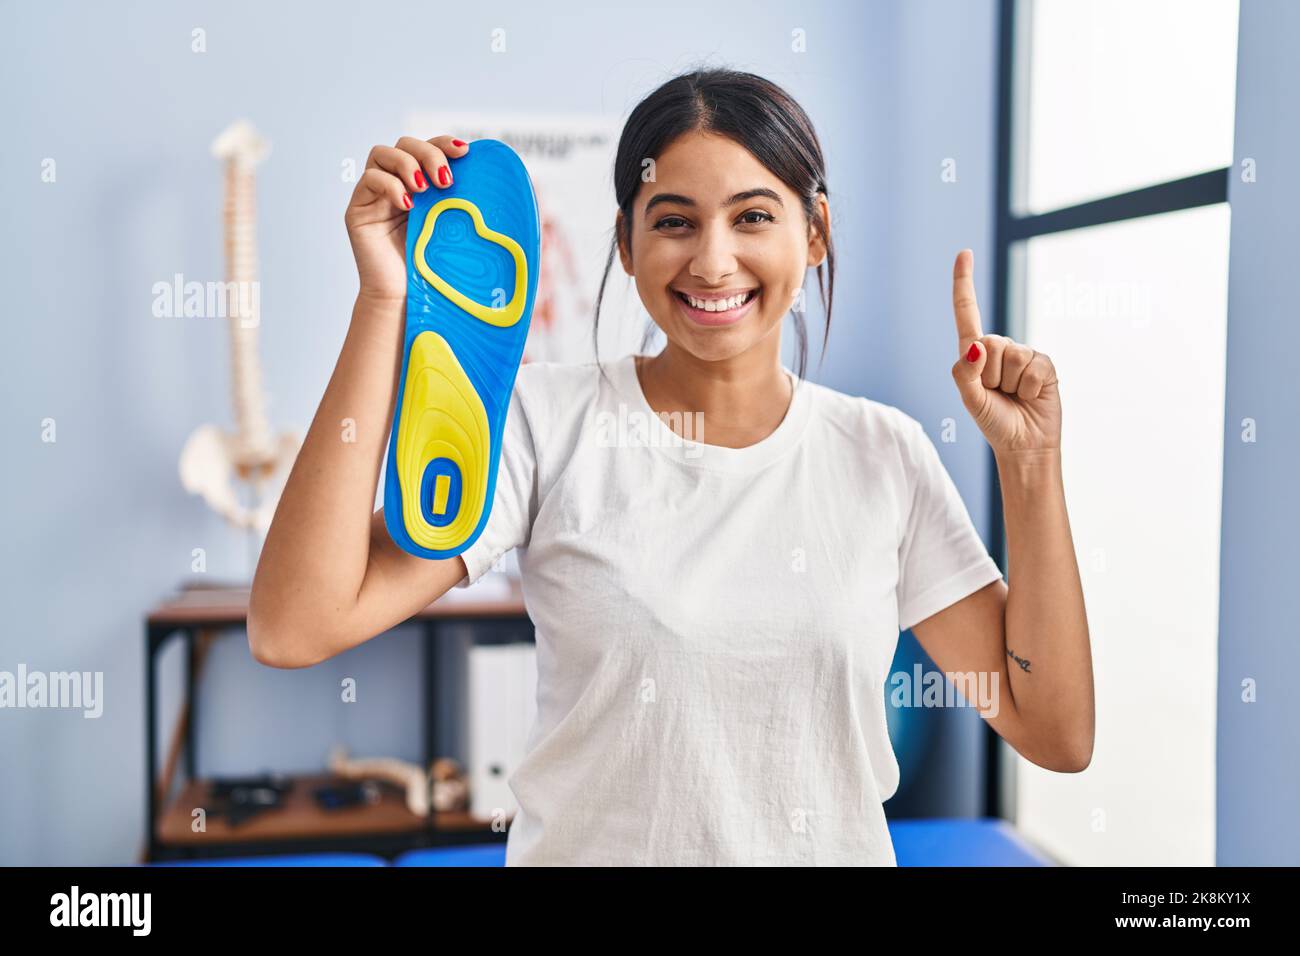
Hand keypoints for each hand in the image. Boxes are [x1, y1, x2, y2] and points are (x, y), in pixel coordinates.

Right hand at [344, 135, 469, 301]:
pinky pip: (369, 180)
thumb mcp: (456, 231)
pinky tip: (407, 205)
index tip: (465, 152)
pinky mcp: (358, 210)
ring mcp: (375, 196)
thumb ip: (466, 206)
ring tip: (423, 189)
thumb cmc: (435, 271)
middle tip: (445, 180)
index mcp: (423, 186)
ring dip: (407, 164)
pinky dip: (389, 185)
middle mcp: (397, 185)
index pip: (430, 148)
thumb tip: (499, 188)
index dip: (444, 143)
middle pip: (406, 144)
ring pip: (383, 153)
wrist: (408, 301)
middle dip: (428, 153)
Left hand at [949, 249, 1060, 457]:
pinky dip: (1029, 386)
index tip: (964, 252)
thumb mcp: (970, 401)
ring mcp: (1022, 355)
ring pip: (1011, 356)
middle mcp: (998, 349)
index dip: (964, 282)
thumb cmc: (995, 422)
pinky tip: (1031, 396)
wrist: (1025, 445)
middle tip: (997, 394)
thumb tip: (977, 348)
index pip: (967, 312)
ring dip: (1010, 383)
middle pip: (989, 343)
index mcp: (974, 354)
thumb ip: (965, 373)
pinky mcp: (1043, 364)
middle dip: (990, 374)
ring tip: (1014, 397)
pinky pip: (1032, 366)